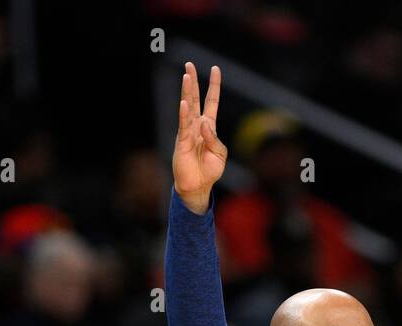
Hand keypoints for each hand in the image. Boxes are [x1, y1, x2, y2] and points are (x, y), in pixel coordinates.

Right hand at [173, 62, 226, 213]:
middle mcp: (197, 125)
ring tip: (186, 75)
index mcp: (209, 127)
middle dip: (193, 82)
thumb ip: (215, 138)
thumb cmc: (210, 170)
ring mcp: (188, 132)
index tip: (215, 69)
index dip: (214, 86)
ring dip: (187, 92)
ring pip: (187, 108)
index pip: (211, 101)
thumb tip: (205, 124)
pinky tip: (184, 103)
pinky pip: (183, 125)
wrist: (198, 185)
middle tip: (189, 64)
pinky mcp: (181, 141)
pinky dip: (184, 114)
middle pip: (195, 99)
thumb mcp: (220, 153)